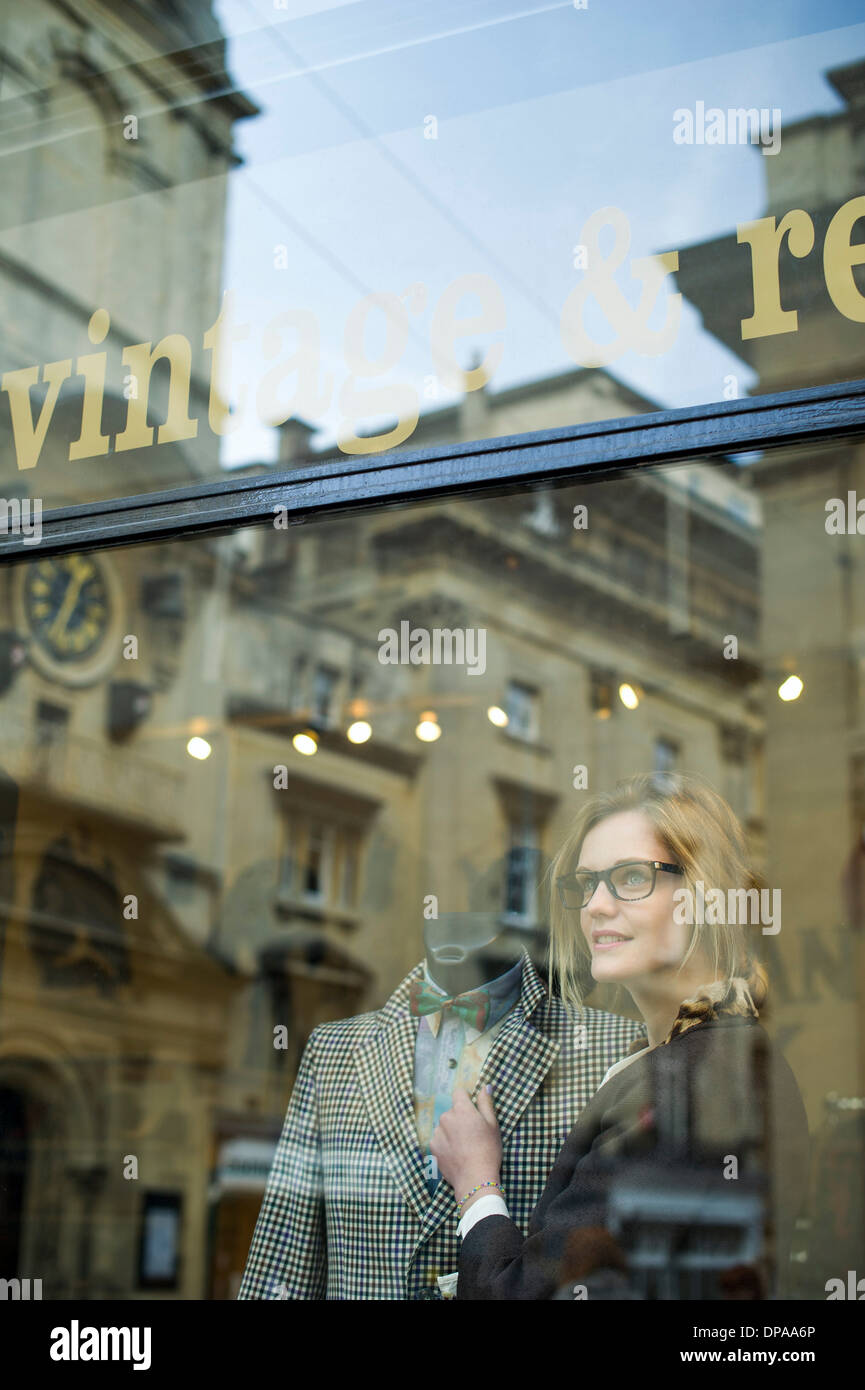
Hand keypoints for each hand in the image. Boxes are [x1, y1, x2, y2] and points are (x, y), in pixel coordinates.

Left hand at [430, 1086, 501, 1201]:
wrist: (475, 1179)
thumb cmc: (488, 1150)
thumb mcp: (492, 1125)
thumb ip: (486, 1103)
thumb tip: (485, 1086)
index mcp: (461, 1109)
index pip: (458, 1093)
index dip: (466, 1100)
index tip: (473, 1112)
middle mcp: (446, 1117)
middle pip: (452, 1112)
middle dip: (460, 1119)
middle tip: (472, 1135)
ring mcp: (437, 1133)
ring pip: (444, 1127)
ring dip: (451, 1132)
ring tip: (464, 1148)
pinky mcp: (432, 1148)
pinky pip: (439, 1140)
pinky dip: (445, 1145)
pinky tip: (456, 1155)